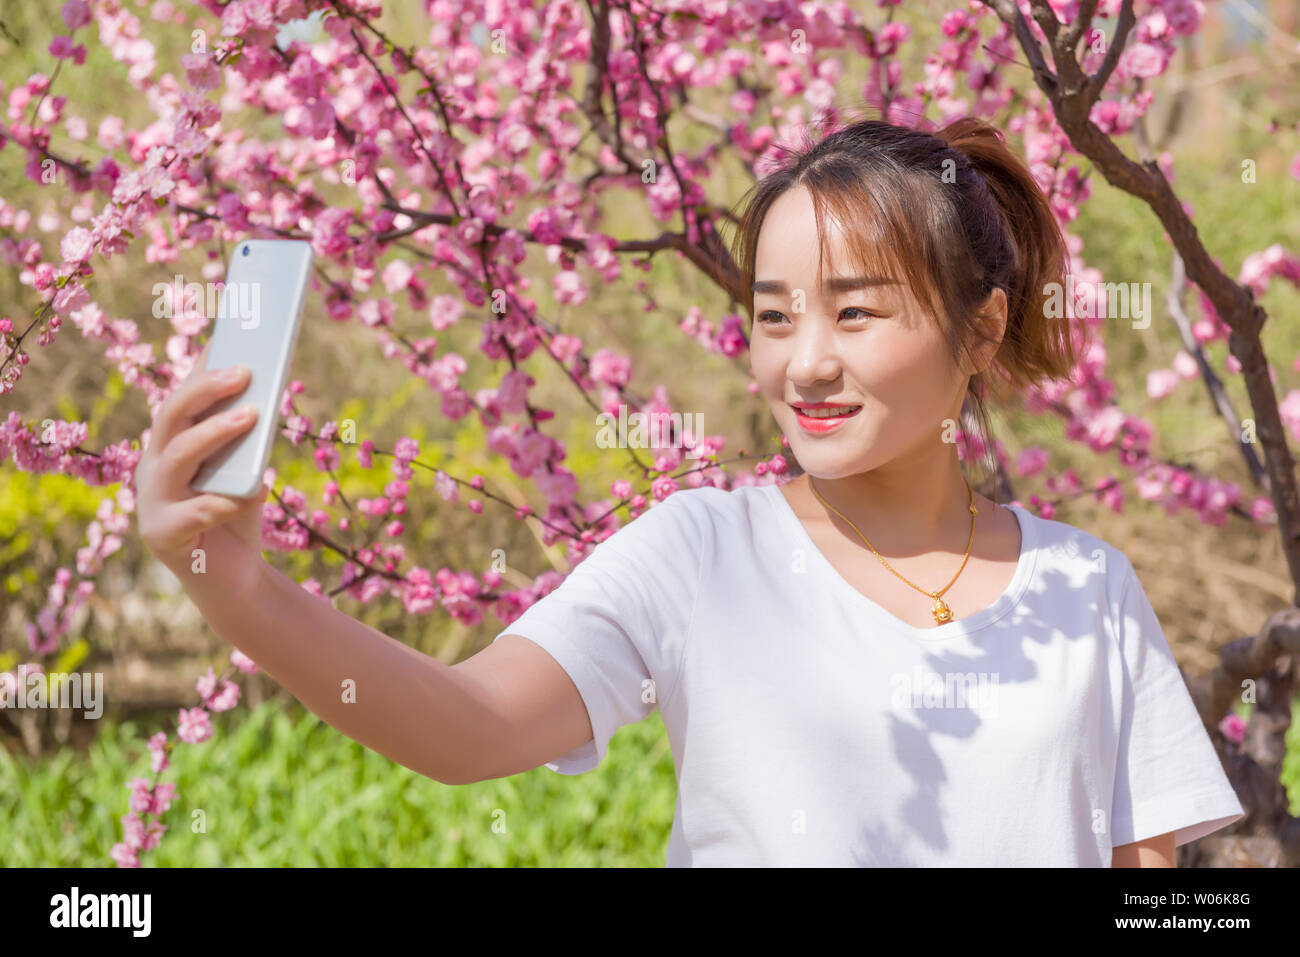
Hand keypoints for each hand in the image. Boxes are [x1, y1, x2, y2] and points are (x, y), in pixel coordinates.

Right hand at [134, 341, 269, 579]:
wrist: (232, 581)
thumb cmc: (238, 516)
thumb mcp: (244, 469)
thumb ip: (246, 438)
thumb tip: (265, 390)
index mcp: (168, 447)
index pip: (180, 399)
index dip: (200, 368)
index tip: (229, 337)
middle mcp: (152, 468)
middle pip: (170, 417)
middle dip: (205, 390)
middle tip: (246, 371)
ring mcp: (152, 502)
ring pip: (177, 456)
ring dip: (215, 432)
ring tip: (253, 415)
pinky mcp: (164, 535)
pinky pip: (199, 509)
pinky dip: (231, 497)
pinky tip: (260, 486)